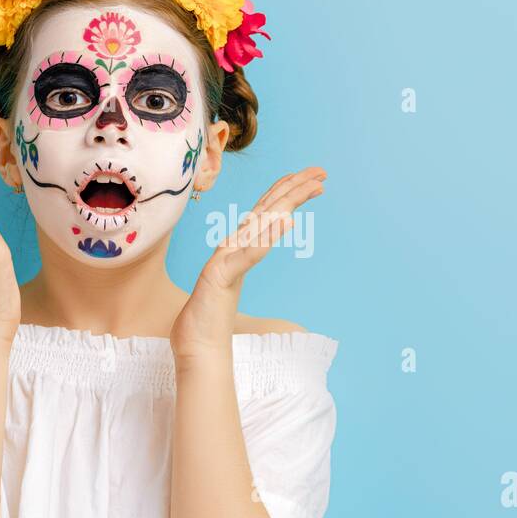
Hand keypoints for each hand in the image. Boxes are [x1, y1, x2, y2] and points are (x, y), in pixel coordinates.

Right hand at [171, 166, 325, 358]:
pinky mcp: (220, 277)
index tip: (315, 180)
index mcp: (237, 247)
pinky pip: (246, 256)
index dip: (288, 192)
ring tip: (310, 187)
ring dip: (285, 203)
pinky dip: (266, 238)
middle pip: (266, 210)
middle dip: (294, 188)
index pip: (267, 213)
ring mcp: (225, 260)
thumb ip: (245, 259)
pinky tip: (285, 224)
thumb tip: (261, 241)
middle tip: (322, 172)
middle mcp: (232, 247)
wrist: (195, 345)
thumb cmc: (212, 317)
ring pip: (259, 224)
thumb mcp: (234, 282)